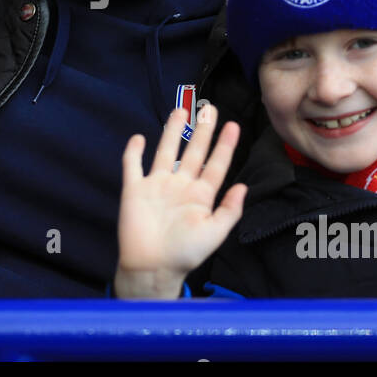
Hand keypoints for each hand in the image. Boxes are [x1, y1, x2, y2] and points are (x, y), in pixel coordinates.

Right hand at [114, 105, 244, 298]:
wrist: (152, 268)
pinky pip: (133, 166)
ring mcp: (156, 186)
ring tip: (181, 111)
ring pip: (166, 152)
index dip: (225, 146)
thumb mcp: (215, 233)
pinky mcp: (135, 190)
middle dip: (202, 131)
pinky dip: (134, 152)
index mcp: (200, 196)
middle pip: (193, 152)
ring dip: (172, 132)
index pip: (215, 165)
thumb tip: (243, 187)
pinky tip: (138, 138)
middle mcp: (180, 186)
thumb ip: (229, 210)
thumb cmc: (185, 254)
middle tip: (209, 108)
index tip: (233, 126)